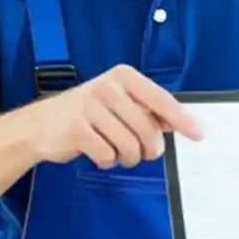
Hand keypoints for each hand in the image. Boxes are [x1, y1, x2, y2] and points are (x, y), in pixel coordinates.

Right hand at [28, 64, 202, 167]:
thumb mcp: (117, 103)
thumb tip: (180, 124)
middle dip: (148, 149)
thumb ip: (146, 110)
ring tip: (116, 151)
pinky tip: (97, 152)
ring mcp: (90, 107)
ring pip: (129, 146)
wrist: (40, 124)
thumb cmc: (86, 114)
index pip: (160, 99)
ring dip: (127, 158)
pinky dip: (107, 161)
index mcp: (123, 77)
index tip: (198, 133)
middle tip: (142, 153)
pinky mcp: (76, 129)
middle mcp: (108, 87)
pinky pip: (107, 155)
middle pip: (147, 129)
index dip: (181, 119)